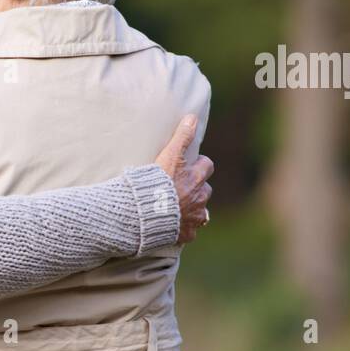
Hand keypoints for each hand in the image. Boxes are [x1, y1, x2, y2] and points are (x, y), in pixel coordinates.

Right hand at [153, 115, 213, 244]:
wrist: (143, 213)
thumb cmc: (154, 183)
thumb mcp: (168, 156)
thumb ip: (181, 137)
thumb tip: (192, 117)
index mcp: (195, 178)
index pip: (206, 166)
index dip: (198, 165)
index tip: (189, 166)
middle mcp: (199, 197)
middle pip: (206, 190)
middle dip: (197, 188)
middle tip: (181, 187)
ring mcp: (194, 217)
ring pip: (201, 211)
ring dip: (192, 208)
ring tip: (178, 207)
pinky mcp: (186, 233)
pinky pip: (189, 231)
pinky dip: (183, 228)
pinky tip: (173, 225)